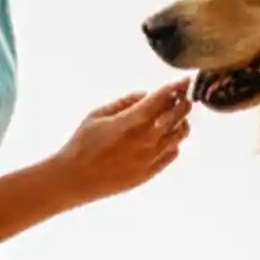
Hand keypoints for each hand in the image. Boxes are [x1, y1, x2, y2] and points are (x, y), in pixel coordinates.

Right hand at [52, 79, 191, 203]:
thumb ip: (125, 102)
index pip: (163, 98)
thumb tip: (145, 95)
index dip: (176, 87)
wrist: (74, 179)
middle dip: (183, 102)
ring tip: (174, 118)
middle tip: (182, 96)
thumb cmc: (82, 145)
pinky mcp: (150, 172)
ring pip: (179, 135)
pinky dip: (174, 142)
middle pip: (177, 115)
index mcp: (133, 120)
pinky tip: (165, 138)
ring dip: (180, 122)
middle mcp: (147, 138)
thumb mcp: (98, 114)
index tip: (185, 80)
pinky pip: (172, 153)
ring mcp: (151, 157)